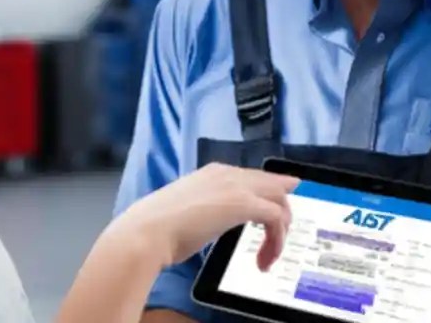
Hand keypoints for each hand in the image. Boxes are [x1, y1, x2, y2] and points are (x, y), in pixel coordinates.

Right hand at [105, 163, 298, 271]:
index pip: (253, 178)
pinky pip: (276, 217)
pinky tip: (266, 257)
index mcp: (212, 173)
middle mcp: (227, 174)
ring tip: (270, 256)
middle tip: (281, 236)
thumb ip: (206, 211)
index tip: (276, 212)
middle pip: (273, 184)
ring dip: (280, 232)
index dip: (269, 194)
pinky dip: (277, 239)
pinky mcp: (243, 203)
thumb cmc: (158, 229)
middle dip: (283, 211)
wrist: (148, 231)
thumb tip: (209, 222)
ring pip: (280, 199)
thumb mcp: (188, 213)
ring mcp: (236, 186)